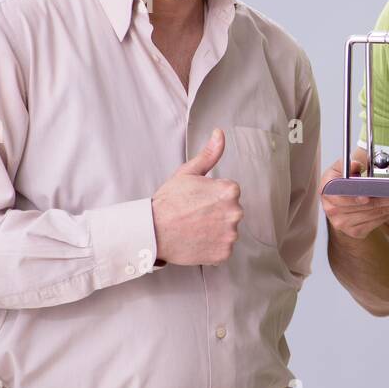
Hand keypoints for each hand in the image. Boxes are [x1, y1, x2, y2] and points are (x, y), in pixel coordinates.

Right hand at [151, 128, 243, 265]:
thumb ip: (209, 154)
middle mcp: (235, 212)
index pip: (229, 192)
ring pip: (227, 230)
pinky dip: (212, 246)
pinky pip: (223, 249)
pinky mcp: (224, 253)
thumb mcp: (188, 173)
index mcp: (230, 190)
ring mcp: (230, 235)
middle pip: (230, 211)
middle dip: (216, 212)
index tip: (197, 200)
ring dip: (215, 230)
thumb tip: (219, 133)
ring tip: (194, 228)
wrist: (152, 231)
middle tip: (194, 215)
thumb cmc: (169, 201)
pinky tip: (197, 240)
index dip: (211, 196)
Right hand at [320, 151, 388, 239]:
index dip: (355, 197)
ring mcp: (344, 223)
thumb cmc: (342, 183)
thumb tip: (355, 164)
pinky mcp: (356, 231)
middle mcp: (332, 209)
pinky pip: (378, 220)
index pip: (342, 195)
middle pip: (367, 205)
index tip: (368, 196)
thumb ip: (346, 164)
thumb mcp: (340, 168)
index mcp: (327, 190)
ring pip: (376, 213)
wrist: (338, 206)